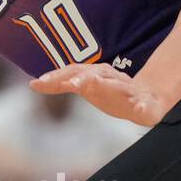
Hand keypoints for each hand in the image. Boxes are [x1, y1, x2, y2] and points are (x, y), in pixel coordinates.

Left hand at [29, 63, 169, 125]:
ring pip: (118, 86)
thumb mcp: (84, 88)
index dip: (57, 76)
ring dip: (109, 85)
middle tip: (72, 85)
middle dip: (83, 78)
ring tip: (98, 87)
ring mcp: (128, 90)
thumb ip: (59, 86)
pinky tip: (140, 108)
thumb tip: (32, 84)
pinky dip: (143, 105)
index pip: (73, 72)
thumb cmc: (110, 92)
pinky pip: (144, 104)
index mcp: (95, 75)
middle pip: (95, 74)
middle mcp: (110, 79)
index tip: (39, 82)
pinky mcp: (145, 103)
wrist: (148, 96)